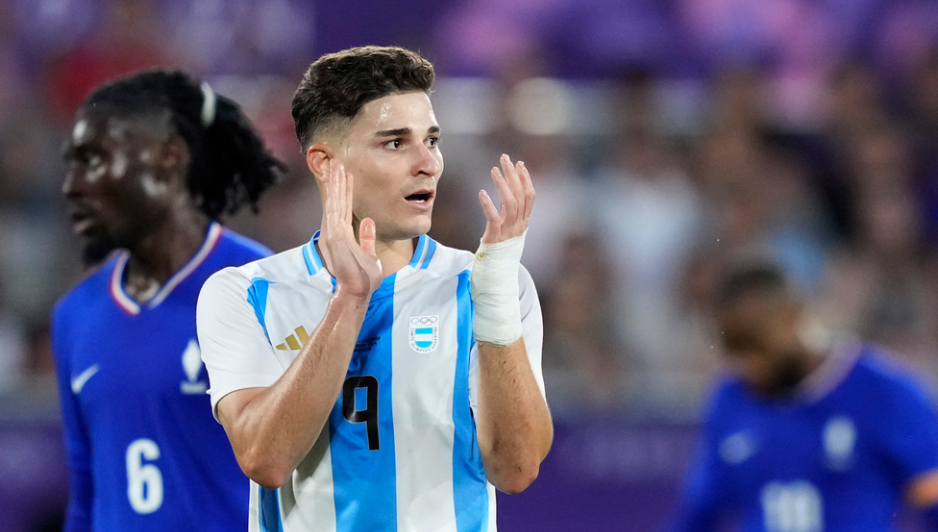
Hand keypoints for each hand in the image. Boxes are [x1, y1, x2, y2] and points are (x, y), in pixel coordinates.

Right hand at [318, 160, 382, 297]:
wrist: (357, 292)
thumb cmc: (363, 278)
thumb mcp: (369, 254)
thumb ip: (366, 237)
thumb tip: (368, 221)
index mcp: (341, 236)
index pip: (343, 209)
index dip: (344, 191)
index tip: (347, 175)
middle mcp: (334, 232)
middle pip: (336, 202)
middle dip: (337, 182)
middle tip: (337, 162)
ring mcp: (333, 234)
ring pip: (334, 202)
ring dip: (335, 183)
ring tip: (337, 165)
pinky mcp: (334, 236)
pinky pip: (336, 209)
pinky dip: (336, 194)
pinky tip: (337, 180)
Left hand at [478, 154, 534, 243]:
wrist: (497, 272)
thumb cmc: (501, 248)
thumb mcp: (509, 227)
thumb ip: (510, 211)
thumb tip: (508, 189)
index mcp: (524, 222)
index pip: (530, 196)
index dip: (526, 179)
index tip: (519, 164)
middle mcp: (519, 225)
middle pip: (520, 195)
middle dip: (513, 175)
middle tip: (505, 159)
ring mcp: (508, 231)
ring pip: (510, 204)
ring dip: (502, 184)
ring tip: (494, 170)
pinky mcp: (495, 237)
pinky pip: (494, 218)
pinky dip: (488, 204)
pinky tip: (481, 193)